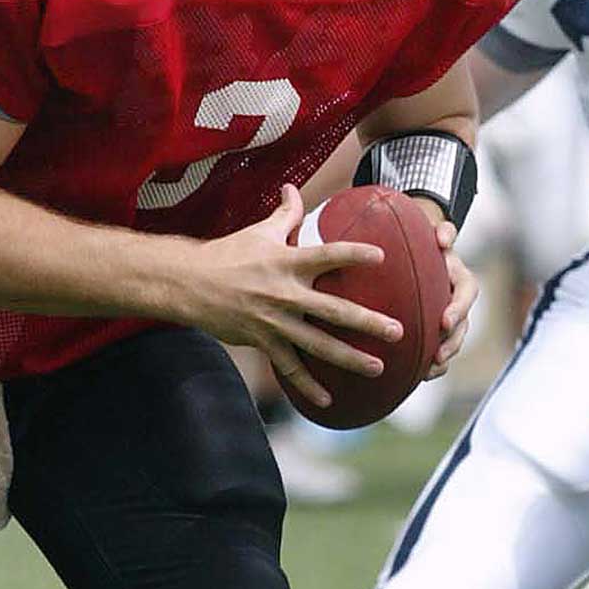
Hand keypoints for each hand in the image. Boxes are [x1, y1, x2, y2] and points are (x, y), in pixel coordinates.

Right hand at [188, 185, 402, 409]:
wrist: (189, 283)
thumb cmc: (228, 254)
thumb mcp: (259, 232)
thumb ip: (285, 214)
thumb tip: (292, 188)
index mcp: (288, 262)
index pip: (329, 255)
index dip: (355, 254)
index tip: (382, 257)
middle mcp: (286, 293)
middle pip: (334, 310)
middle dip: (368, 322)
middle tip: (399, 331)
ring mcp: (275, 321)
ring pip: (318, 345)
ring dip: (350, 358)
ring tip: (378, 368)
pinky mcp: (262, 341)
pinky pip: (289, 368)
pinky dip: (308, 387)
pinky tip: (329, 401)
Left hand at [424, 220, 478, 380]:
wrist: (423, 256)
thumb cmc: (428, 244)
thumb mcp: (436, 235)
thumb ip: (443, 232)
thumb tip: (443, 237)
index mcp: (462, 280)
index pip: (467, 295)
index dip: (458, 309)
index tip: (444, 322)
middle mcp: (460, 302)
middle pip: (463, 326)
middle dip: (452, 342)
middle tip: (438, 355)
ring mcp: (452, 319)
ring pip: (454, 342)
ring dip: (445, 358)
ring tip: (429, 370)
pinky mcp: (440, 332)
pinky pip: (442, 352)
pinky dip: (435, 366)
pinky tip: (420, 376)